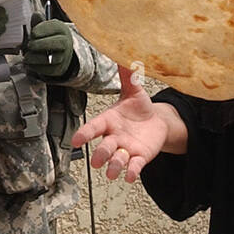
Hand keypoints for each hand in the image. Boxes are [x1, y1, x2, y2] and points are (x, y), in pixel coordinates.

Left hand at [23, 17, 74, 78]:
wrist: (58, 53)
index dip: (42, 30)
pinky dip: (35, 67)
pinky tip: (29, 63)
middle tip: (29, 45)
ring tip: (26, 56)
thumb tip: (36, 14)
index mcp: (61, 29)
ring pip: (50, 59)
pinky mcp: (59, 69)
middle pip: (56, 43)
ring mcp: (63, 57)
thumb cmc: (46, 37)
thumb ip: (38, 21)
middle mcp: (66, 43)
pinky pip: (47, 70)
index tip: (33, 33)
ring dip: (35, 58)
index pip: (54, 27)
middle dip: (39, 44)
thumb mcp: (43, 27)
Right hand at [70, 64, 168, 182]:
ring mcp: (125, 150)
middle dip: (100, 155)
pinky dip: (130, 173)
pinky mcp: (139, 158)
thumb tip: (125, 55)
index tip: (76, 140)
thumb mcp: (134, 92)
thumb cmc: (140, 108)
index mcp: (108, 121)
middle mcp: (114, 137)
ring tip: (114, 171)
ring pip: (116, 160)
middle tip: (97, 161)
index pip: (93, 127)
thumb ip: (128, 76)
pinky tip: (129, 177)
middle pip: (102, 148)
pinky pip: (133, 167)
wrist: (156, 123)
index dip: (84, 134)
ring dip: (114, 166)